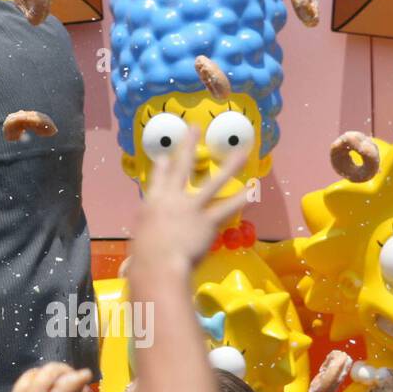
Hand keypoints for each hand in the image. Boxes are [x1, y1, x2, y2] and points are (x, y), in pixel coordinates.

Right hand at [132, 133, 247, 270]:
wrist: (159, 263)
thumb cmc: (144, 258)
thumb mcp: (139, 241)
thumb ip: (146, 236)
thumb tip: (143, 247)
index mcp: (152, 203)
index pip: (158, 179)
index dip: (162, 165)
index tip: (165, 156)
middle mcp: (171, 198)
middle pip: (181, 167)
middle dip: (188, 145)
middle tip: (196, 128)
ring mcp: (192, 207)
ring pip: (214, 182)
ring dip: (230, 166)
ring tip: (242, 152)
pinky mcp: (208, 220)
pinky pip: (228, 207)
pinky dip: (242, 198)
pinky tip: (253, 189)